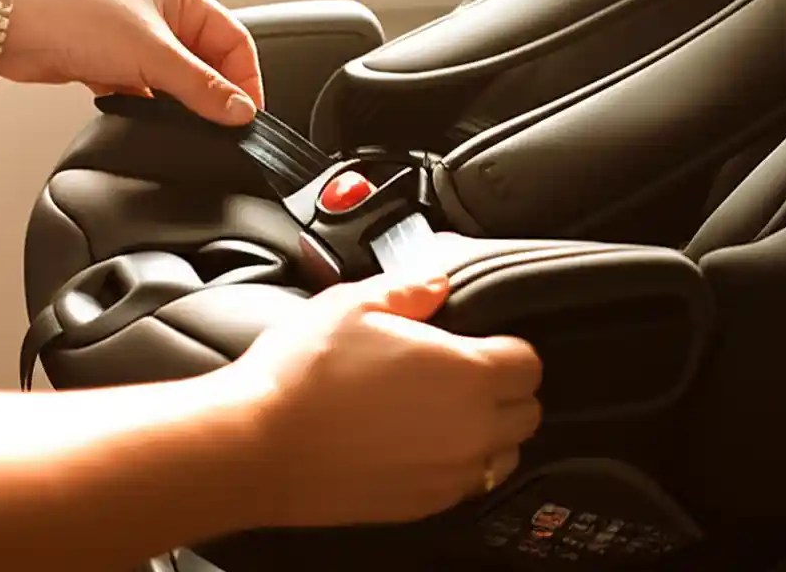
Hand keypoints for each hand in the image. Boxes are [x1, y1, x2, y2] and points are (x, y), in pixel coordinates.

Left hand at [0, 0, 261, 125]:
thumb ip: (201, 88)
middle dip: (212, 93)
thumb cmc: (73, 14)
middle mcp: (158, 14)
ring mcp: (131, 40)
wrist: (7, 26)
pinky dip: (148, 106)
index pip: (233, 39)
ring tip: (180, 121)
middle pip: (206, 62)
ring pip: (174, 80)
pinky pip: (144, 92)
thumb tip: (240, 111)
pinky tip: (144, 116)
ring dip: (178, 102)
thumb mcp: (152, 54)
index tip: (247, 114)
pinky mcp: (107, 64)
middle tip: (220, 125)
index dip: (246, 78)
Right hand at [233, 272, 543, 527]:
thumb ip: (410, 289)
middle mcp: (472, 430)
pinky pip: (466, 486)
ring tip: (444, 412)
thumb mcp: (354, 304)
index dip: (506, 347)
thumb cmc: (302, 374)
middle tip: (463, 373)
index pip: (528, 362)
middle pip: (527, 412)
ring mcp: (449, 474)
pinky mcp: (423, 505)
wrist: (256, 447)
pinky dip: (455, 465)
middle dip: (506, 391)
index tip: (480, 341)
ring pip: (503, 454)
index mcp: (468, 374)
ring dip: (488, 432)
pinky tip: (416, 444)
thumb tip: (437, 280)